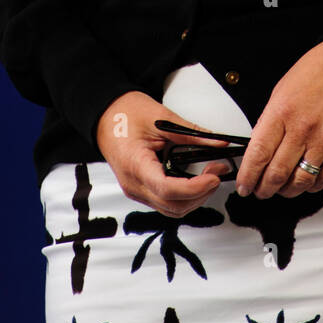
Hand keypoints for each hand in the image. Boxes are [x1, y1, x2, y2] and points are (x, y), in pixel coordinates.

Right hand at [96, 90, 235, 217]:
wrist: (105, 115)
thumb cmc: (125, 114)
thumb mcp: (161, 118)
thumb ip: (191, 134)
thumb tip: (217, 144)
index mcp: (135, 164)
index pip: (167, 189)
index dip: (195, 188)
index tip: (213, 177)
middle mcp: (133, 184)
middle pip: (172, 206)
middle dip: (200, 194)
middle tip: (216, 172)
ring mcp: (135, 190)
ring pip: (170, 209)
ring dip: (194, 198)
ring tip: (208, 176)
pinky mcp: (140, 189)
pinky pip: (164, 202)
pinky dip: (183, 196)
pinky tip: (194, 180)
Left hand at [235, 42, 322, 199]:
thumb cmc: (314, 73)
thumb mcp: (280, 92)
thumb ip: (270, 122)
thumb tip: (260, 150)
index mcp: (282, 112)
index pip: (259, 154)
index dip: (249, 176)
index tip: (245, 185)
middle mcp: (302, 128)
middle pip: (278, 173)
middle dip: (264, 189)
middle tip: (260, 191)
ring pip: (301, 181)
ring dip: (287, 191)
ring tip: (282, 189)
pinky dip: (313, 186)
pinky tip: (306, 183)